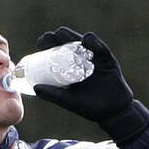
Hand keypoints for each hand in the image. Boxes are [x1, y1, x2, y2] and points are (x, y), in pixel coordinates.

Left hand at [32, 27, 148, 144]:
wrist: (112, 113)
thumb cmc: (90, 108)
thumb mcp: (70, 101)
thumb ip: (54, 95)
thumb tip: (35, 88)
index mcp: (68, 66)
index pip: (56, 49)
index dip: (48, 43)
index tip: (42, 43)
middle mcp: (80, 59)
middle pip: (67, 42)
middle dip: (57, 37)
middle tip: (50, 38)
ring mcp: (93, 57)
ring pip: (81, 41)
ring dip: (71, 36)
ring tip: (62, 35)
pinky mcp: (107, 59)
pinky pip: (100, 47)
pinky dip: (93, 42)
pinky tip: (86, 41)